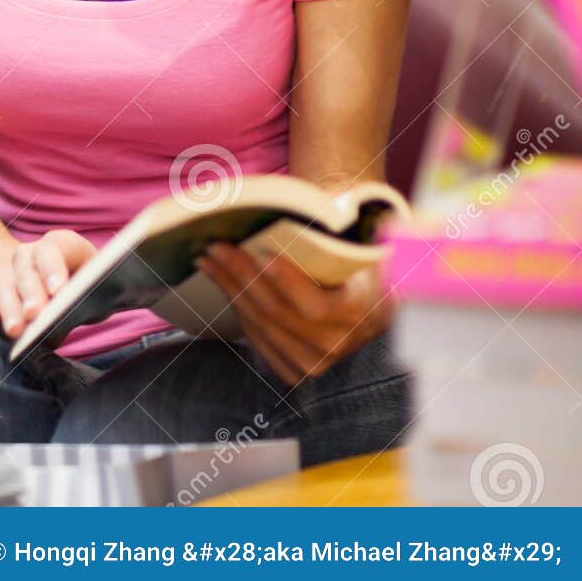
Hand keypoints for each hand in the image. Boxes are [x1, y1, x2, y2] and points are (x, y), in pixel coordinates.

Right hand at [0, 230, 98, 339]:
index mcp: (61, 244)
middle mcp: (31, 255)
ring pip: (5, 284)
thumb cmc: (85, 286)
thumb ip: (97, 293)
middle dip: (31, 292)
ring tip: (16, 331)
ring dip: (10, 307)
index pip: (53, 249)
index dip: (54, 268)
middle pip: (26, 268)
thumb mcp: (97, 286)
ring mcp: (9, 273)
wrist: (59, 286)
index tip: (60, 291)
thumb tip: (93, 305)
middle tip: (36, 314)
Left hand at [196, 242, 393, 386]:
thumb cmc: (361, 265)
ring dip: (230, 289)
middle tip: (217, 246)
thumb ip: (348, 231)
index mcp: (360, 312)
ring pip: (261, 326)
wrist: (373, 307)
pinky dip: (236, 307)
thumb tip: (329, 210)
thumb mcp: (364, 247)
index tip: (262, 252)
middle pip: (277, 313)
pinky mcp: (294, 370)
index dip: (287, 282)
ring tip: (208, 259)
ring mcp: (314, 363)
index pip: (316, 306)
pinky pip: (257, 338)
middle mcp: (337, 344)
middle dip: (242, 275)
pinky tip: (220, 282)